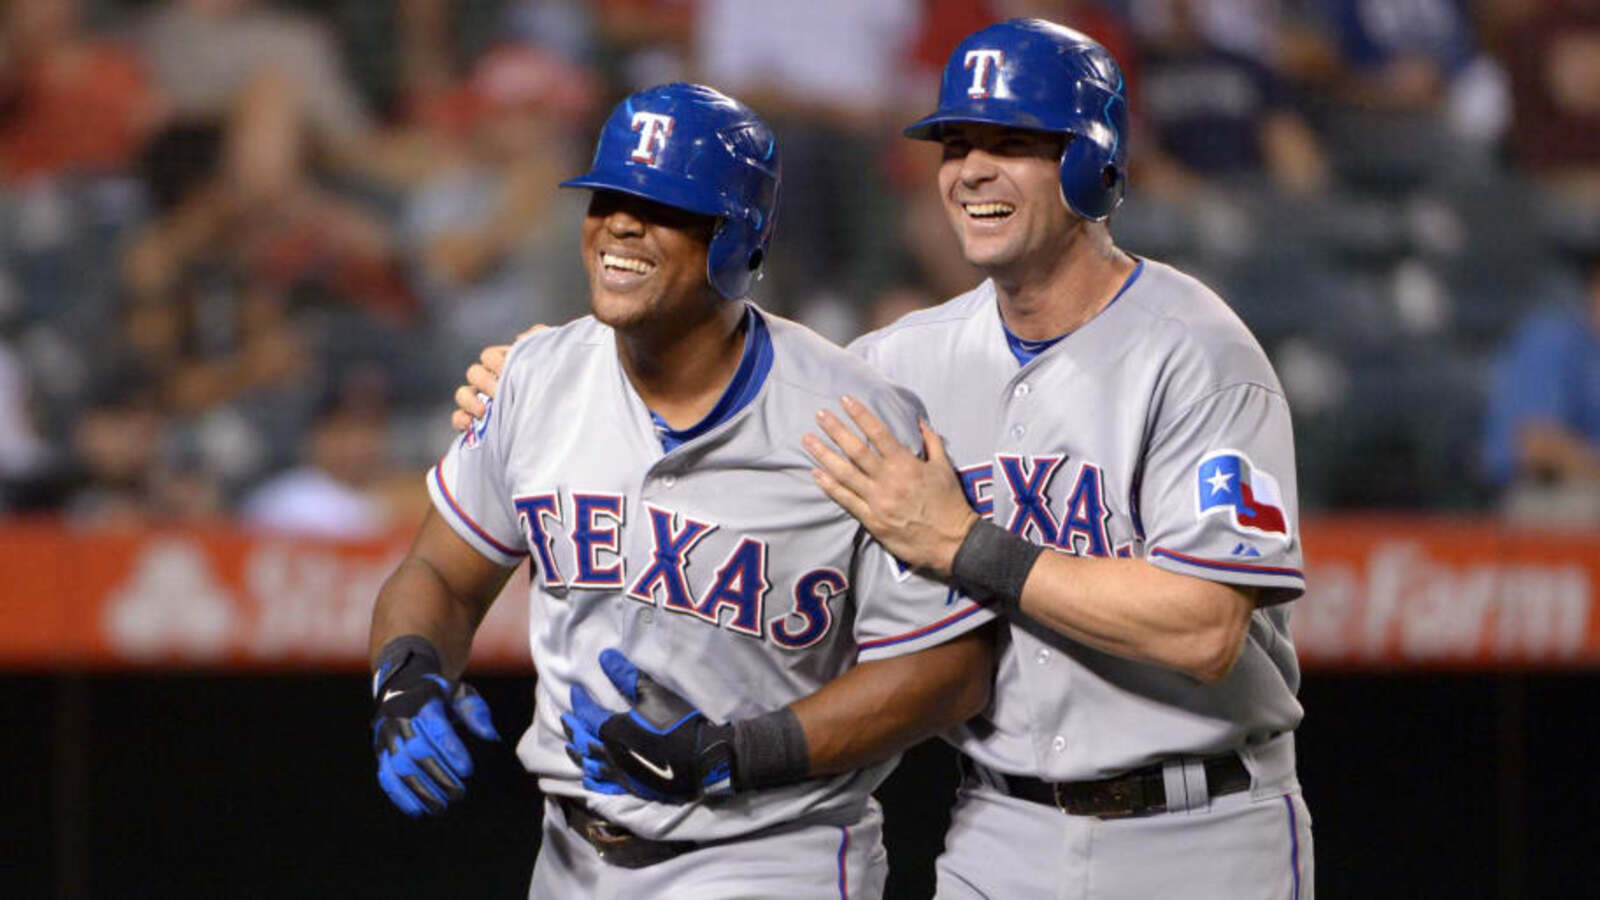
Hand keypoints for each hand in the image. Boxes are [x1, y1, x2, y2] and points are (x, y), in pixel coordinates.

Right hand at [372, 655, 499, 816]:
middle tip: (459, 794)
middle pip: (417, 751)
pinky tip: (417, 811)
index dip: (451, 750)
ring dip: (420, 791)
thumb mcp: (460, 693)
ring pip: (399, 767)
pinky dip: (400, 796)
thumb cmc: (441, 695)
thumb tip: (492, 737)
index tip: (468, 771)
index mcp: (423, 702)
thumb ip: (475, 713)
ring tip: (441, 808)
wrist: (403, 687)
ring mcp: (387, 737)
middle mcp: (400, 719)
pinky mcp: (380, 752)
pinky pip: (386, 776)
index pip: (437, 728)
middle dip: (438, 776)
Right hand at [450, 324, 548, 430]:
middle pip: (474, 373)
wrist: (558, 415)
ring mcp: (481, 401)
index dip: (496, 362)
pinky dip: (461, 419)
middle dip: (485, 382)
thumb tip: (519, 338)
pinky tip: (470, 423)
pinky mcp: (476, 423)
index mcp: (504, 365)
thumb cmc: (551, 383)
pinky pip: (459, 418)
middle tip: (500, 393)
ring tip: (483, 411)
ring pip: (463, 394)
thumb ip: (537, 341)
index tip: (508, 371)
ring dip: (470, 400)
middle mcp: (489, 381)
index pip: (489, 356)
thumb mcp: (548, 359)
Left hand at [562, 649, 733, 803]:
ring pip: (588, 763)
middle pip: (581, 740)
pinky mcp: (630, 786)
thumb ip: (626, 676)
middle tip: (566, 719)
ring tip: (571, 746)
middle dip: (571, 728)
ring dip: (577, 753)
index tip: (575, 691)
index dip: (579, 700)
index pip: (587, 712)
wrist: (699, 760)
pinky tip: (590, 777)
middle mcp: (609, 752)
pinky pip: (603, 784)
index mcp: (612, 729)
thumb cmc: (676, 724)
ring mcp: (619, 773)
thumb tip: (604, 656)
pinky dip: (592, 778)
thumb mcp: (653, 694)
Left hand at [804, 395, 977, 575]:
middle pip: (856, 450)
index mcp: (906, 464)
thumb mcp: (945, 468)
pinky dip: (830, 486)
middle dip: (836, 430)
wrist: (952, 541)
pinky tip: (816, 474)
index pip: (878, 433)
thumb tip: (919, 421)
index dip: (860, 415)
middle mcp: (888, 480)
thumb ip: (931, 442)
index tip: (845, 400)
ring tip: (808, 441)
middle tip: (819, 415)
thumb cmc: (950, 504)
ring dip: (824, 455)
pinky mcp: (872, 520)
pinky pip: (846, 500)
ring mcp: (878, 501)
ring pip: (845, 474)